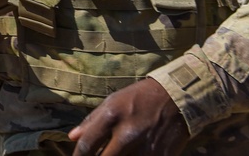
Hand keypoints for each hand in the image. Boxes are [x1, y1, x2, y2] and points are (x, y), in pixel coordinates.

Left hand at [69, 78, 189, 154]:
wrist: (176, 98)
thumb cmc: (139, 98)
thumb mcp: (113, 101)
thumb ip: (91, 121)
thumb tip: (72, 137)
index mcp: (112, 116)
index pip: (87, 145)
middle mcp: (127, 134)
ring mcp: (145, 149)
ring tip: (114, 153)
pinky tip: (129, 155)